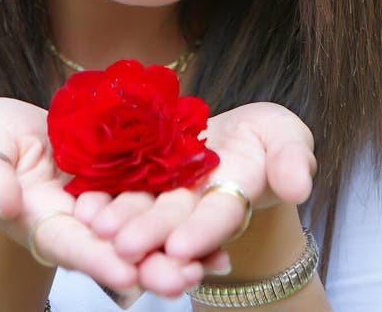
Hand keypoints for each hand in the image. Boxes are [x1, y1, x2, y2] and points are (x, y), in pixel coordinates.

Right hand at [0, 97, 209, 296]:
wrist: (17, 131)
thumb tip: (6, 202)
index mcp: (41, 220)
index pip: (69, 244)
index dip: (95, 260)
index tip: (125, 274)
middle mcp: (80, 223)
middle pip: (114, 250)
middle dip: (147, 266)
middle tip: (183, 280)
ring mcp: (107, 207)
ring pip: (143, 235)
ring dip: (176, 253)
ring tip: (213, 266)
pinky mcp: (127, 185)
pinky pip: (157, 206)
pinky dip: (185, 224)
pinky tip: (221, 239)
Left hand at [74, 102, 315, 282]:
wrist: (235, 135)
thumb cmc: (267, 136)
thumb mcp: (287, 137)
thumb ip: (293, 159)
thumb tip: (298, 185)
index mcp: (234, 197)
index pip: (220, 217)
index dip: (203, 232)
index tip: (181, 247)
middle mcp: (195, 204)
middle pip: (173, 221)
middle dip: (149, 234)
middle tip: (121, 245)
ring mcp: (166, 194)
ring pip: (141, 211)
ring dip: (119, 222)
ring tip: (93, 225)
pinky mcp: (142, 177)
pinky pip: (120, 188)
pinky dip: (103, 198)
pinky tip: (82, 203)